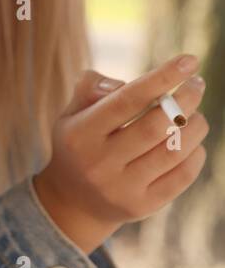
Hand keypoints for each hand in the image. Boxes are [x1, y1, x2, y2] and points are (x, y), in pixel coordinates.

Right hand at [33, 55, 208, 254]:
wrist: (73, 201)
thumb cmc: (79, 144)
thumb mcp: (71, 113)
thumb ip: (91, 88)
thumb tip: (126, 84)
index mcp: (80, 134)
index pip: (126, 100)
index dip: (161, 78)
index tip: (189, 61)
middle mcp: (99, 162)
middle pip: (155, 126)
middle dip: (185, 100)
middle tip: (198, 84)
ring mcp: (121, 188)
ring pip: (173, 151)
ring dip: (195, 127)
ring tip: (196, 115)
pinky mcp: (142, 206)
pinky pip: (182, 176)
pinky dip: (195, 154)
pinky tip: (192, 143)